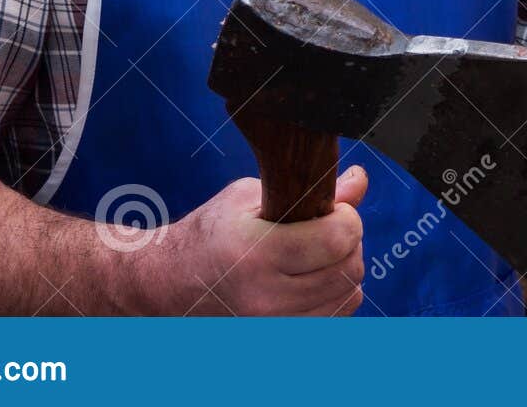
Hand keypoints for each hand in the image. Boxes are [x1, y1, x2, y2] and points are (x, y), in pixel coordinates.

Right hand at [143, 165, 368, 315]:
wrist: (168, 286)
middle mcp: (265, 299)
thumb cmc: (208, 236)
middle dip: (349, 243)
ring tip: (318, 255)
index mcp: (255, 254)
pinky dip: (335, 298)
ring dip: (345, 271)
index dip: (347, 218)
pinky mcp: (277, 345)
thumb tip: (358, 181)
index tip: (334, 209)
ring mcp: (272, 329)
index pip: (336, 240)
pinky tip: (313, 281)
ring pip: (349, 298)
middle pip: (349, 271)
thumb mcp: (248, 199)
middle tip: (329, 229)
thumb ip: (309, 191)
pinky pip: (335, 321)